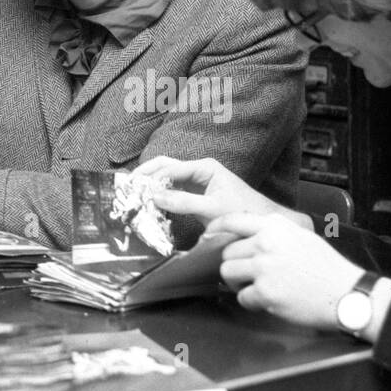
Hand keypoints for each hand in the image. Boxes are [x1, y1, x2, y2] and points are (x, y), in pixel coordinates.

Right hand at [138, 155, 306, 227]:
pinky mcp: (197, 195)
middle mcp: (199, 170)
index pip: (169, 168)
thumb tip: (155, 196)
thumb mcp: (212, 209)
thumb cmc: (244, 213)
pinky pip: (173, 190)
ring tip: (133, 193)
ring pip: (167, 177)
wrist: (263, 224)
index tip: (134, 189)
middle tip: (127, 186)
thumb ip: (183, 203)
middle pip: (164, 166)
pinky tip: (150, 202)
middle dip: (146, 174)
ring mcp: (198, 182)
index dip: (150, 178)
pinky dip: (160, 194)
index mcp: (204, 167)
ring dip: (151, 183)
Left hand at [209, 212, 367, 331]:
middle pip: (227, 252)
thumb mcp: (299, 236)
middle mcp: (266, 243)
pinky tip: (268, 301)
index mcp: (274, 226)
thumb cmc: (326, 267)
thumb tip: (244, 236)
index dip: (215, 229)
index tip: (207, 237)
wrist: (346, 294)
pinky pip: (242, 297)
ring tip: (256, 287)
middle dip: (234, 264)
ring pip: (228, 273)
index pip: (232, 220)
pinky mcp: (266, 292)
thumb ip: (272, 231)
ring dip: (238, 283)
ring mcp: (265, 268)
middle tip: (248, 274)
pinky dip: (251, 302)